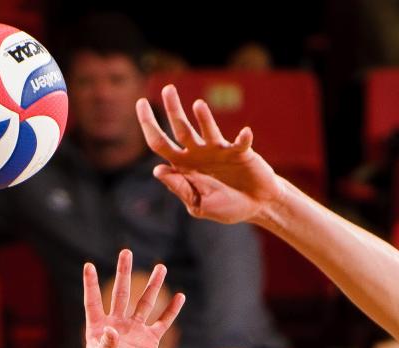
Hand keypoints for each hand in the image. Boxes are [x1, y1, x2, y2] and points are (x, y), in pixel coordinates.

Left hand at [84, 250, 183, 347]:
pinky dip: (171, 310)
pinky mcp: (151, 341)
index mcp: (98, 329)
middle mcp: (117, 325)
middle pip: (121, 294)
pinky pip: (163, 322)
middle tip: (126, 252)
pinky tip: (179, 296)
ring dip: (153, 286)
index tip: (88, 266)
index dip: (91, 284)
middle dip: (123, 273)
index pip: (93, 302)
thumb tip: (113, 330)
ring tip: (161, 267)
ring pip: (145, 303)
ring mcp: (135, 331)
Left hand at [136, 85, 284, 224]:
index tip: (141, 102)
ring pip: (207, 128)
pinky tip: (245, 133)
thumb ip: (180, 188)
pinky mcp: (240, 152)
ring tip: (198, 105)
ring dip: (203, 117)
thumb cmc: (227, 207)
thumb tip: (158, 170)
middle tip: (168, 88)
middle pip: (180, 128)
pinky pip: (240, 142)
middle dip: (173, 109)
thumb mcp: (199, 205)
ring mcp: (219, 150)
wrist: (257, 206)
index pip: (159, 143)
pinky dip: (242, 138)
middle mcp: (198, 153)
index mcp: (183, 166)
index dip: (148, 124)